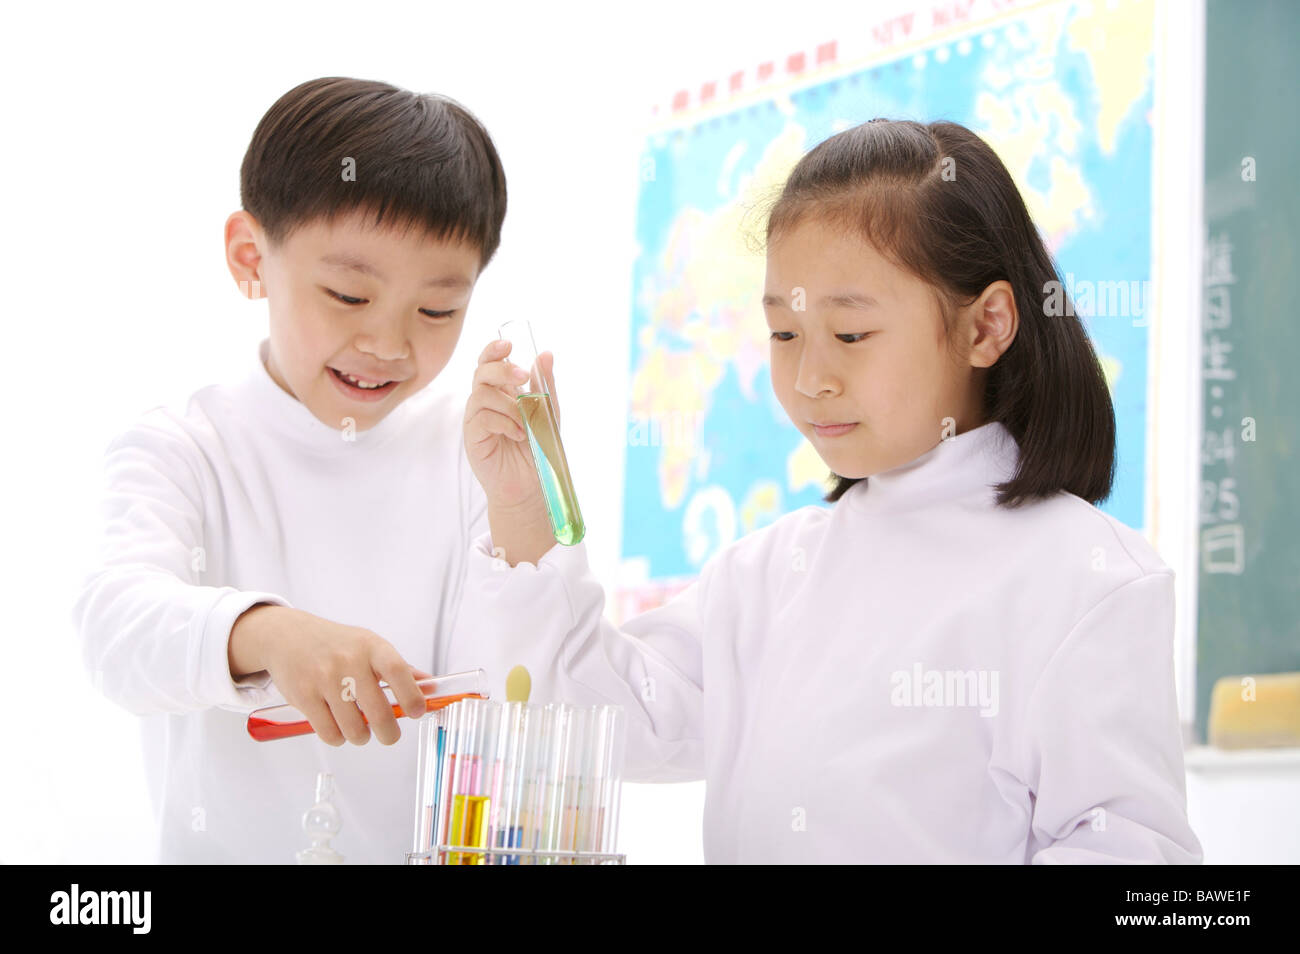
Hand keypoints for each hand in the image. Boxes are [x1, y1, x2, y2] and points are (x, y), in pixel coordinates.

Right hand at [229, 604, 429, 745]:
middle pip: (378, 712)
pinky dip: (338, 738)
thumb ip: (400, 668)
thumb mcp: (369, 645)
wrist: (287, 636)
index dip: (412, 695)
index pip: (398, 671)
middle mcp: (348, 662)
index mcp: (371, 647)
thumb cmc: (336, 644)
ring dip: (361, 737)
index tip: (417, 712)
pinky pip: (330, 733)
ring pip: (354, 730)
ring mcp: (324, 679)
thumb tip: (432, 687)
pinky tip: (338, 728)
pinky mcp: (304, 696)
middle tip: (389, 735)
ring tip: (360, 730)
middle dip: (389, 734)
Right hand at [463, 338, 560, 512]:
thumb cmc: (537, 447)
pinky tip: (518, 434)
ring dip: (509, 405)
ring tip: (525, 423)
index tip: (509, 344)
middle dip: (501, 368)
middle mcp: (485, 402)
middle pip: (481, 372)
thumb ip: (544, 384)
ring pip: (482, 394)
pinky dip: (504, 423)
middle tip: (522, 376)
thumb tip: (545, 353)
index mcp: (501, 391)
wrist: (530, 483)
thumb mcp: (547, 412)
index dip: (494, 350)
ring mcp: (476, 419)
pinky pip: (482, 419)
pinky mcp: (473, 437)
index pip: (489, 362)